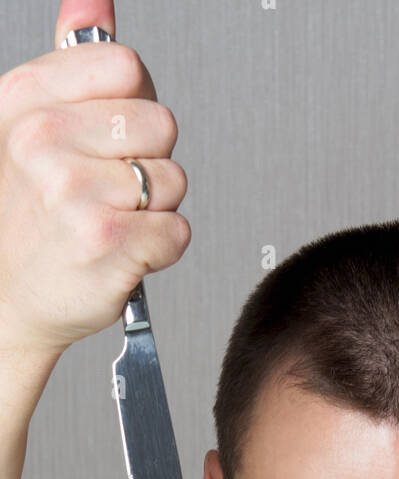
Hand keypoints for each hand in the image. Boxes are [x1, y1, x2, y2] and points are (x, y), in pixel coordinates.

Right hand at [0, 0, 189, 356]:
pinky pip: (178, 230)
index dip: (134, 103)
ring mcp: (76, 194)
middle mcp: (45, 142)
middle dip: (148, 159)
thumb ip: (70, 58)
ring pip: (173, 179)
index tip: (109, 134)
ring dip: (155, 207)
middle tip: (107, 189)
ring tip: (112, 220)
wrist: (8, 297)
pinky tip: (123, 250)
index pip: (127, 66)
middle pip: (161, 124)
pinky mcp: (109, 244)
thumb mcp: (29, 121)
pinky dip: (161, 248)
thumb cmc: (26, 214)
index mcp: (27, 100)